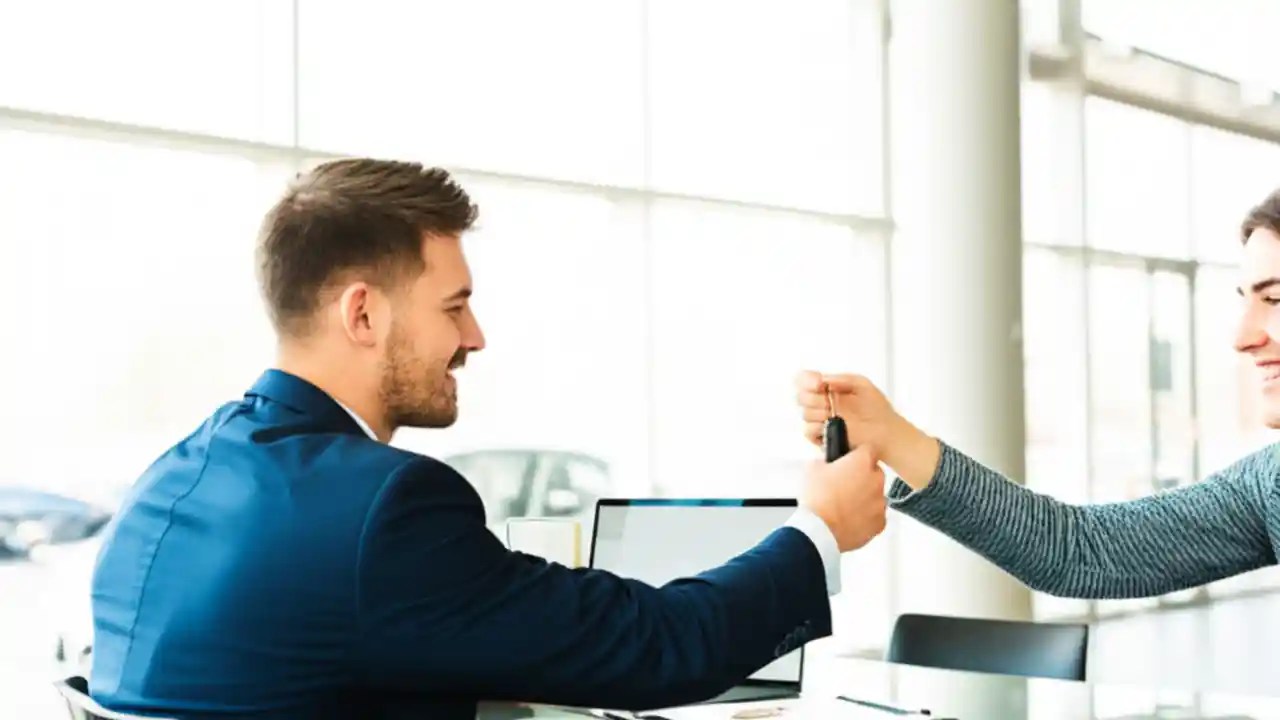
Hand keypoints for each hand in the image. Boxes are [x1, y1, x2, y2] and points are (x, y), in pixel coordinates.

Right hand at [794, 370, 940, 489]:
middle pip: (800, 397)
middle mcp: (820, 403)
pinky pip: (808, 431)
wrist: (885, 432)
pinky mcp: (821, 437)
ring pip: (805, 414)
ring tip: (837, 416)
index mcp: (826, 388)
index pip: (804, 380)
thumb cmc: (876, 408)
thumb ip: (842, 379)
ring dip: (819, 413)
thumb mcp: (862, 384)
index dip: (806, 380)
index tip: (819, 384)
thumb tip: (824, 379)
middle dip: (814, 398)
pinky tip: (833, 426)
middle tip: (831, 402)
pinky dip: (818, 428)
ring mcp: (819, 421)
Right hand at [801, 445, 886, 551]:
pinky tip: (850, 519)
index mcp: (862, 462)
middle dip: (862, 477)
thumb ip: (826, 461)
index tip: (849, 460)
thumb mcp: (813, 468)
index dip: (857, 455)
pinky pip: (875, 515)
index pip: (868, 449)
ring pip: (875, 495)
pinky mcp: (880, 523)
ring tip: (845, 505)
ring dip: (864, 497)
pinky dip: (866, 517)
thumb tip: (828, 464)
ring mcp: (881, 502)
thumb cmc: (817, 498)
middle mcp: (877, 479)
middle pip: (874, 473)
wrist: (819, 530)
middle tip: (844, 485)